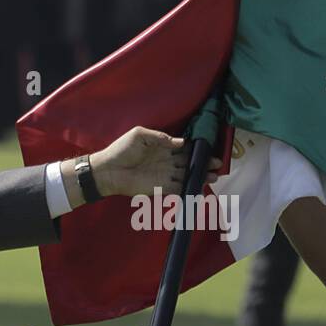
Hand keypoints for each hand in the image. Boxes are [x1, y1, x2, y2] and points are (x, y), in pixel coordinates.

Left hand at [90, 126, 221, 197]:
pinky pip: (178, 190)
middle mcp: (166, 162)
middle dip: (203, 164)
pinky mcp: (160, 188)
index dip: (197, 149)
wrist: (108, 170)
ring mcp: (164, 176)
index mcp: (162, 147)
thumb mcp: (140, 135)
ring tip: (214, 177)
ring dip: (200, 177)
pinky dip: (189, 190)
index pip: (184, 148)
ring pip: (187, 176)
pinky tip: (200, 190)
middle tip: (217, 165)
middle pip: (189, 163)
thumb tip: (182, 142)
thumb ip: (161, 137)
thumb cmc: (121, 149)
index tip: (210, 149)